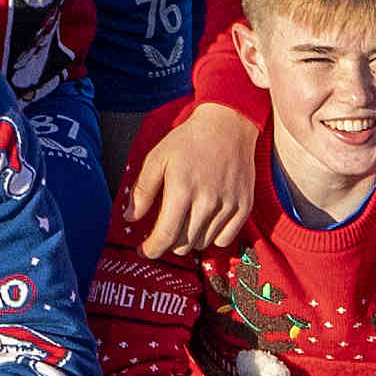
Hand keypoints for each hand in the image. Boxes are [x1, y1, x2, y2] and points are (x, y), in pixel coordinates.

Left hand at [123, 101, 262, 256]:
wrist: (228, 125)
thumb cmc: (188, 140)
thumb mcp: (157, 158)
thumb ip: (142, 190)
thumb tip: (130, 218)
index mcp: (182, 190)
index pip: (165, 236)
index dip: (151, 249)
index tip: (144, 250)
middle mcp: (207, 202)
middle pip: (183, 245)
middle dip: (168, 243)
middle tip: (163, 230)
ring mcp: (228, 206)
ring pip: (202, 244)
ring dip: (189, 239)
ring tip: (184, 221)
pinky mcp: (244, 207)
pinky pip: (225, 240)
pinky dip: (212, 237)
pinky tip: (205, 221)